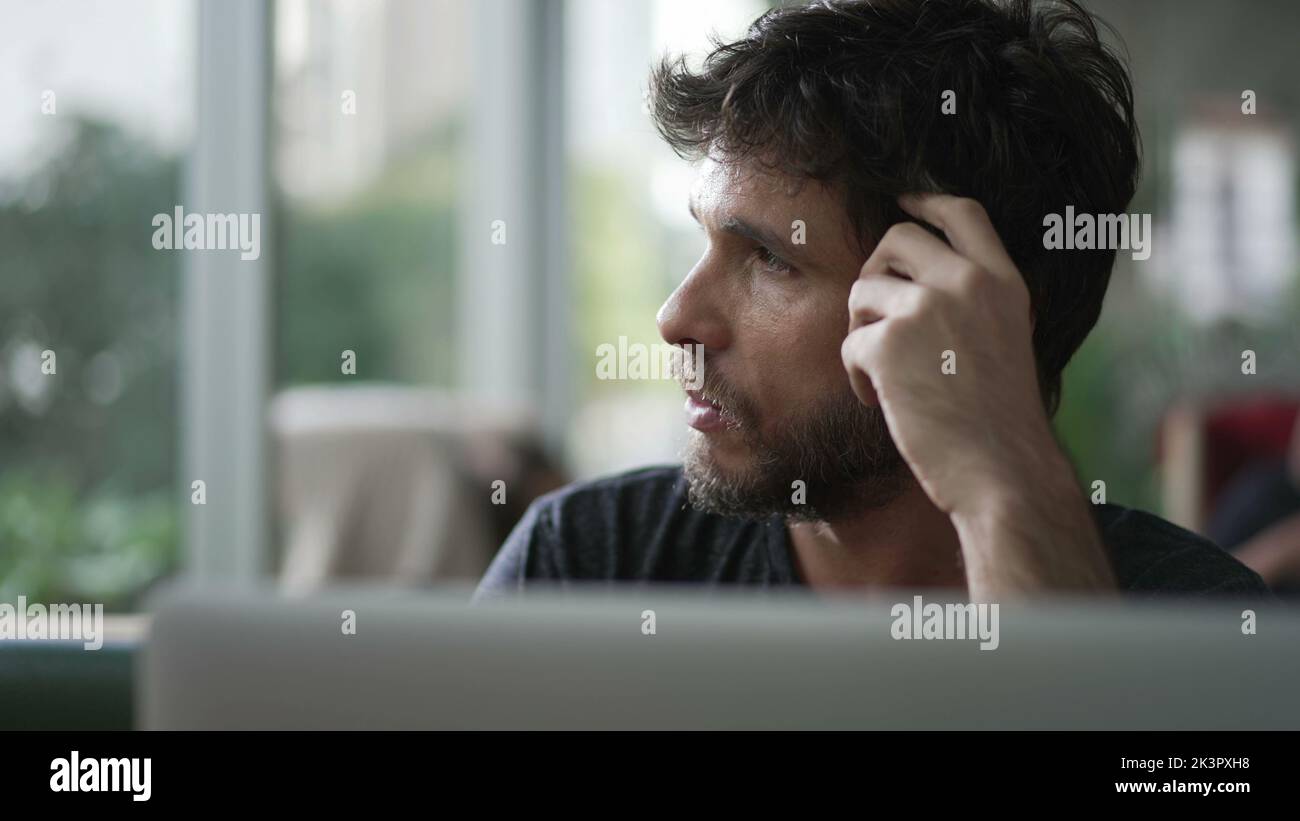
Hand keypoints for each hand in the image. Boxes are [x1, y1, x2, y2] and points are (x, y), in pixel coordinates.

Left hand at [840, 193, 1114, 596]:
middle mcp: (966, 283)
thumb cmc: (1000, 420)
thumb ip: (973, 301)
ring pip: (862, 291)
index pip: (961, 212)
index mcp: (1003, 281)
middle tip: (877, 319)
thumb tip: (914, 277)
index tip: (902, 199)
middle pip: (895, 239)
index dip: (924, 200)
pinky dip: (858, 377)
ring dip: (862, 332)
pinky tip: (883, 403)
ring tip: (885, 375)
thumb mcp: (1007, 340)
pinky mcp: (888, 344)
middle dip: (874, 274)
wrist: (1002, 471)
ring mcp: (926, 309)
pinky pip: (850, 343)